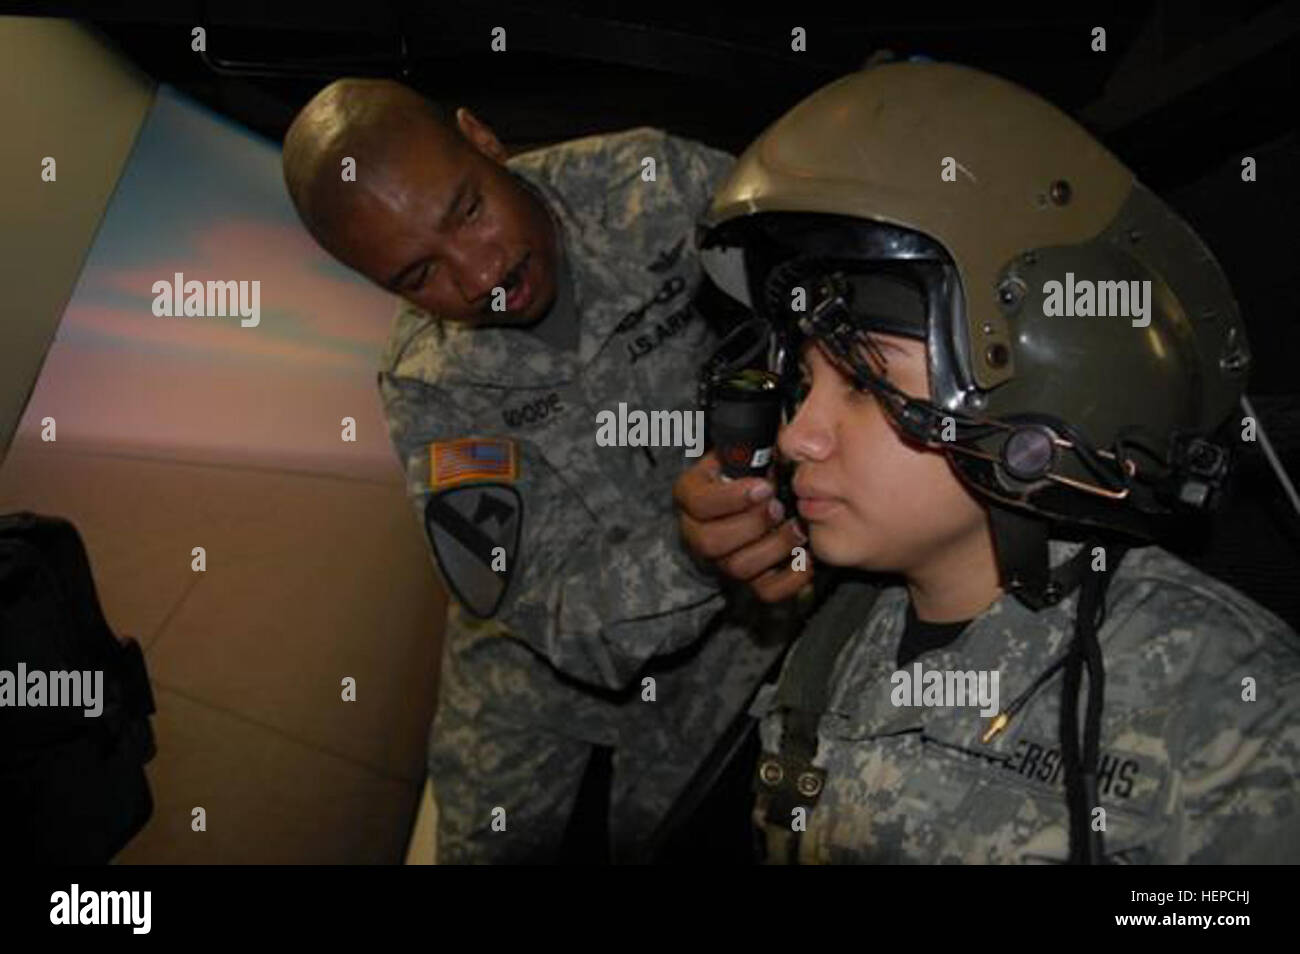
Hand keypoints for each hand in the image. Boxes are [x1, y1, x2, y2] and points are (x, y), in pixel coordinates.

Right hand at [673, 451, 811, 602]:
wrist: (751, 495)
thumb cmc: (749, 469)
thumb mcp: (745, 448)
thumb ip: (753, 444)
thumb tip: (781, 440)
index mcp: (691, 495)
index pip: (699, 503)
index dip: (732, 498)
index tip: (764, 486)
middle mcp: (697, 532)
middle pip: (711, 542)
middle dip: (751, 525)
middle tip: (779, 507)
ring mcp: (721, 561)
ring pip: (737, 568)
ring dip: (774, 548)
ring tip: (797, 529)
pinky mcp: (747, 582)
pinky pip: (765, 592)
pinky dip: (791, 579)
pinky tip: (806, 558)